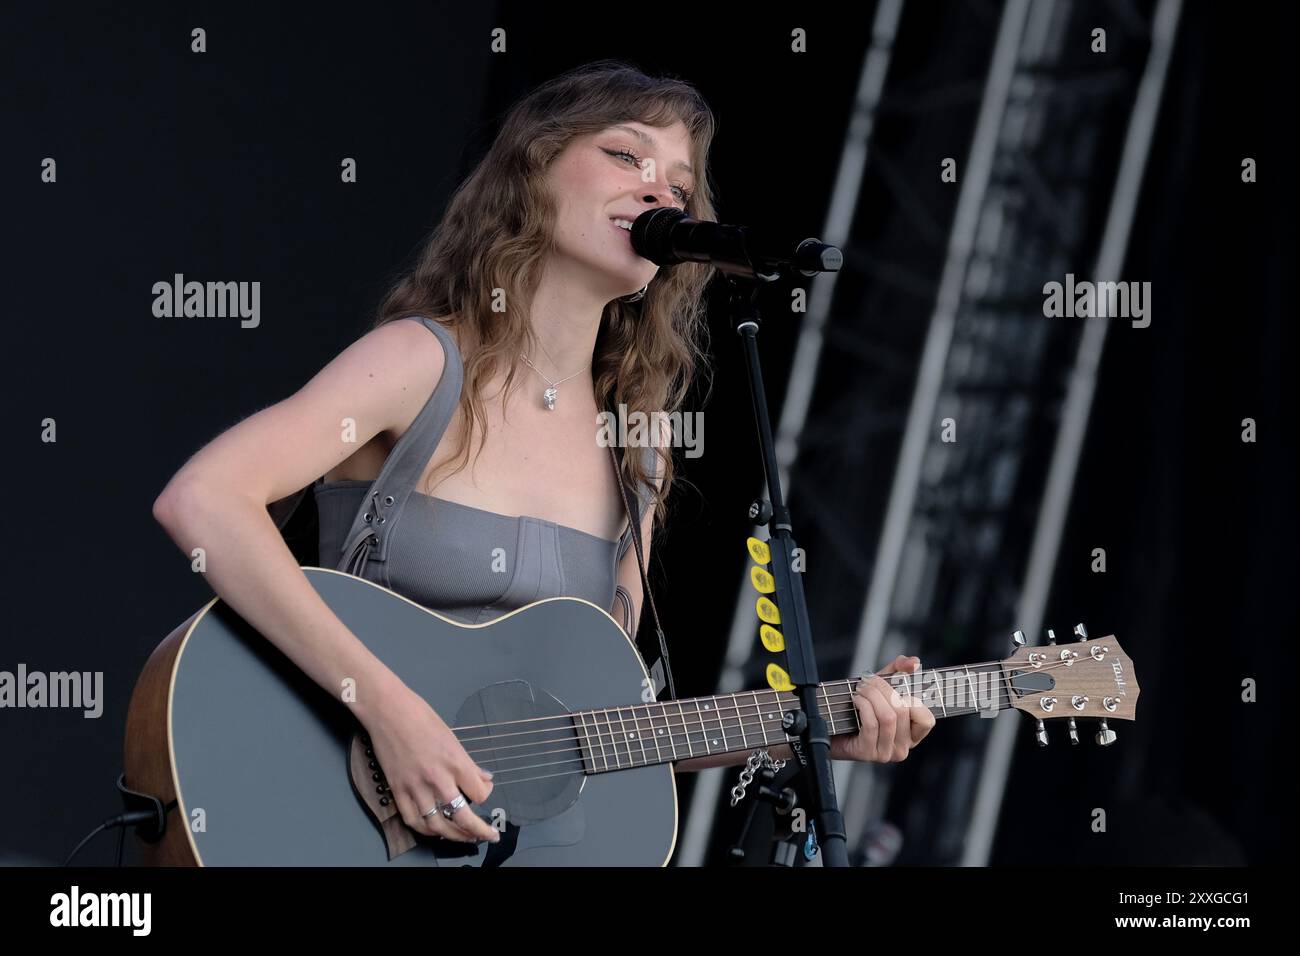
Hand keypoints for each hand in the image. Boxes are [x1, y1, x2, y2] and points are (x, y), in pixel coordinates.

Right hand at [363, 686, 500, 843]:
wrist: (388, 710)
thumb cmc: (420, 716)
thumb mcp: (451, 737)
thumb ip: (466, 763)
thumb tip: (482, 777)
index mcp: (455, 761)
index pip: (479, 794)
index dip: (485, 795)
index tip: (484, 791)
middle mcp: (438, 778)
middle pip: (463, 817)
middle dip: (478, 831)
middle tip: (487, 835)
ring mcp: (416, 787)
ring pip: (437, 825)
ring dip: (453, 836)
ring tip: (462, 837)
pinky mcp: (398, 790)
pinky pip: (413, 820)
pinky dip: (425, 829)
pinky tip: (434, 830)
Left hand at [832, 655, 935, 763]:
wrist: (830, 726)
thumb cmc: (861, 707)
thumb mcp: (882, 686)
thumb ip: (899, 671)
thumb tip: (914, 662)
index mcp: (912, 735)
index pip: (926, 720)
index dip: (914, 700)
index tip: (897, 686)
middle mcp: (902, 748)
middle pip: (902, 712)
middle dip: (883, 689)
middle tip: (868, 680)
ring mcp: (886, 753)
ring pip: (888, 717)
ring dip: (872, 696)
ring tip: (860, 688)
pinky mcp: (868, 753)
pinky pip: (871, 724)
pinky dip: (863, 705)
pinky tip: (855, 699)